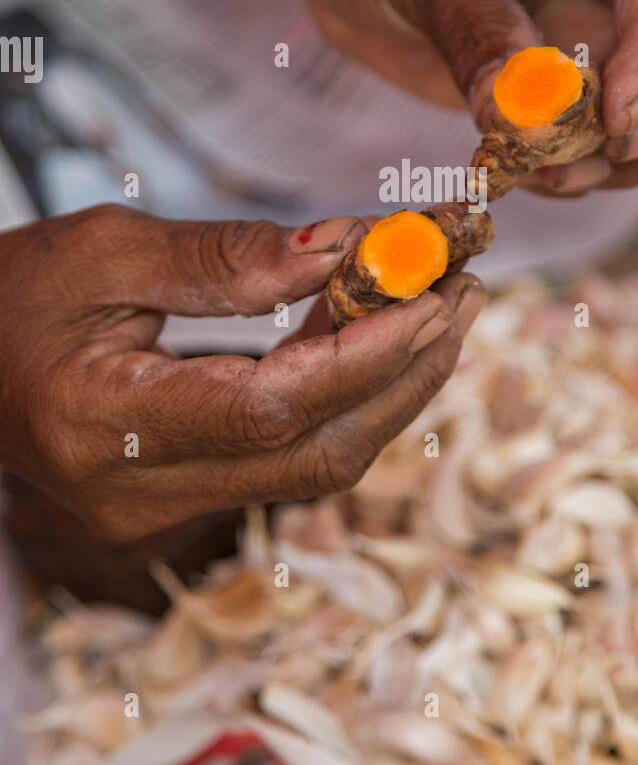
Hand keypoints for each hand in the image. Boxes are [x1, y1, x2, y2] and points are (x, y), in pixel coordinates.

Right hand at [0, 204, 485, 539]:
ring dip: (392, 389)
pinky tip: (384, 344)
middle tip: (465, 289)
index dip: (366, 353)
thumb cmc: (9, 296)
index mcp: (98, 424)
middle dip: (406, 373)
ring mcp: (158, 514)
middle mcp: (133, 493)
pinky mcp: (180, 504)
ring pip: (315, 468)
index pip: (267, 409)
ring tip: (445, 309)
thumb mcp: (103, 251)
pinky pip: (291, 463)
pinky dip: (349, 402)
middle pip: (313, 454)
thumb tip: (344, 251)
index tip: (437, 291)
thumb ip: (225, 259)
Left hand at [247, 0, 637, 194]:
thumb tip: (526, 121)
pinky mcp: (591, 74)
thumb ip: (479, 38)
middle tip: (614, 152)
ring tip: (547, 176)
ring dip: (636, 155)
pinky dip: (598, 168)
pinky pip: (631, 134)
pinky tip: (536, 174)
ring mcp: (618, 20)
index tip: (614, 125)